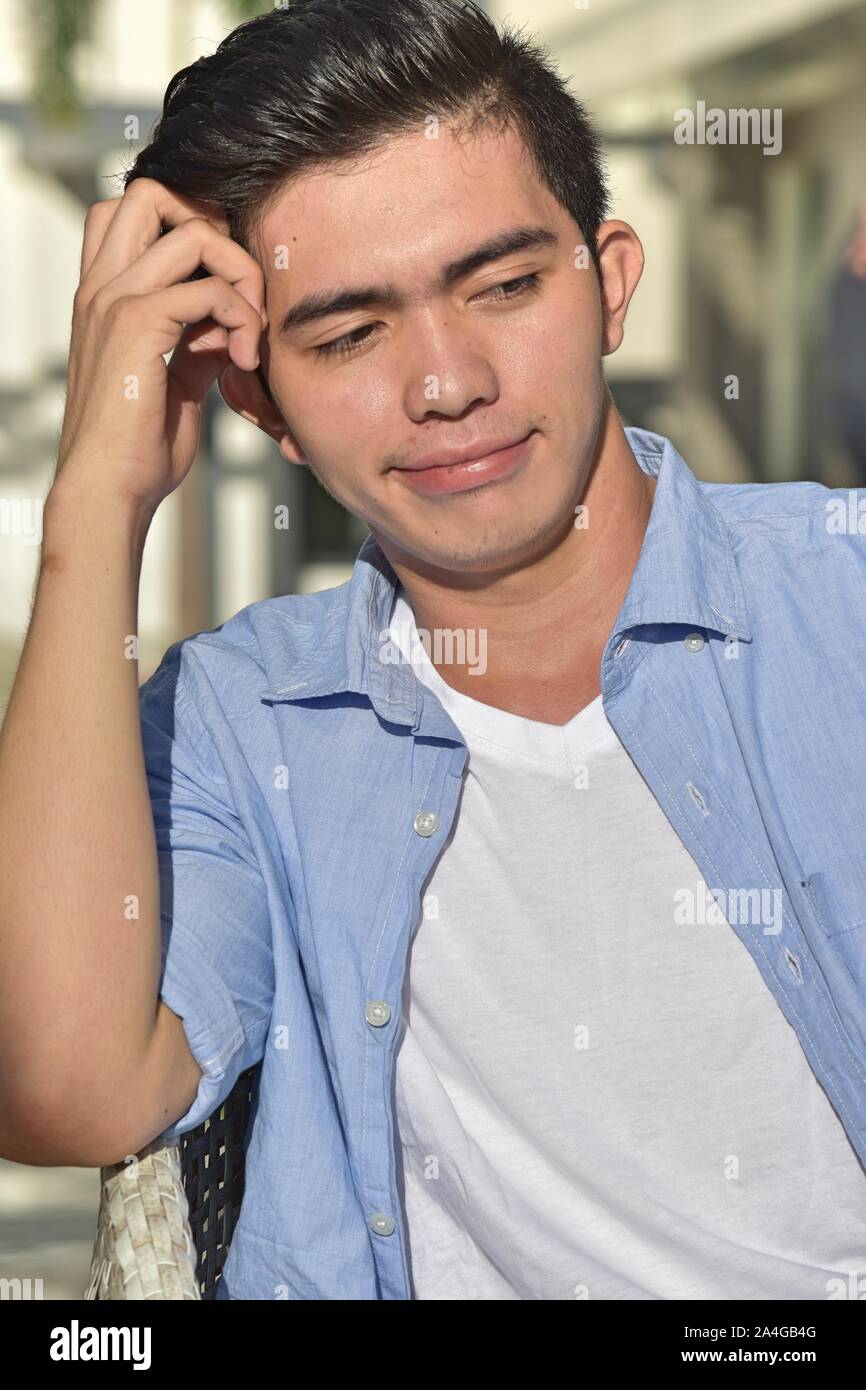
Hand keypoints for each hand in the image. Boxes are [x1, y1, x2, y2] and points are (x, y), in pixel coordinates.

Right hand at [53, 177, 266, 513]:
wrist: (109, 490)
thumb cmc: (139, 449)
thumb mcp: (178, 383)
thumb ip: (201, 343)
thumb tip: (234, 325)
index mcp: (104, 295)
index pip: (134, 211)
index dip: (189, 227)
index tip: (225, 289)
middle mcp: (102, 286)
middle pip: (153, 192)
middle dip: (214, 228)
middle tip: (240, 291)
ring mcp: (115, 300)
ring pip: (192, 230)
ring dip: (241, 275)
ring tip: (250, 333)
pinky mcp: (136, 324)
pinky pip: (210, 289)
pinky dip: (243, 317)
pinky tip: (245, 360)